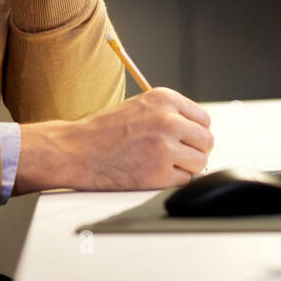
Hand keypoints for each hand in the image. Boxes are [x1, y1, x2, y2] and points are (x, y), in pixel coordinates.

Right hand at [14, 88, 214, 192]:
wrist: (74, 150)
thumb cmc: (102, 131)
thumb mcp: (139, 106)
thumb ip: (169, 114)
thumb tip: (196, 131)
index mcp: (165, 99)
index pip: (204, 119)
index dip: (195, 133)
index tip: (186, 141)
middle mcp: (168, 119)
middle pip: (206, 141)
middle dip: (194, 151)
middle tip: (177, 156)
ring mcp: (165, 147)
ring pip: (199, 163)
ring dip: (185, 168)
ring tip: (162, 165)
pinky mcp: (159, 173)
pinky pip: (184, 181)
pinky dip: (172, 181)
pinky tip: (153, 174)